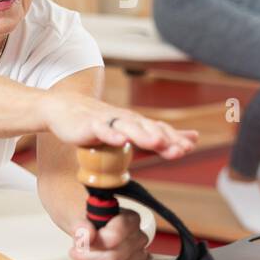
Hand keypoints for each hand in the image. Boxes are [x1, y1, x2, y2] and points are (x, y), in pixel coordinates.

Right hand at [45, 91, 196, 158]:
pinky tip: (119, 140)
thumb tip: (194, 139)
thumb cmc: (101, 123)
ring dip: (142, 134)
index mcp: (137, 123)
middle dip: (164, 138)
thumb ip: (162, 136)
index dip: (174, 139)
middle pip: (147, 128)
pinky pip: (101, 129)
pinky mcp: (90, 125)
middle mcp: (126, 119)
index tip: (189, 148)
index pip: (159, 129)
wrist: (66, 109)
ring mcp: (108, 121)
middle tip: (179, 149)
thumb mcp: (133, 130)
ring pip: (127, 127)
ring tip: (156, 143)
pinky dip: (110, 134)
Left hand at [69, 209, 148, 259]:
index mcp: (129, 219)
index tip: (80, 244)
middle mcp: (138, 238)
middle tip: (74, 256)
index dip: (95, 244)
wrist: (90, 231)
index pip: (115, 235)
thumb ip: (81, 225)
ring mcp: (139, 258)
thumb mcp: (78, 218)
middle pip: (113, 259)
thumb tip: (88, 234)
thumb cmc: (88, 224)